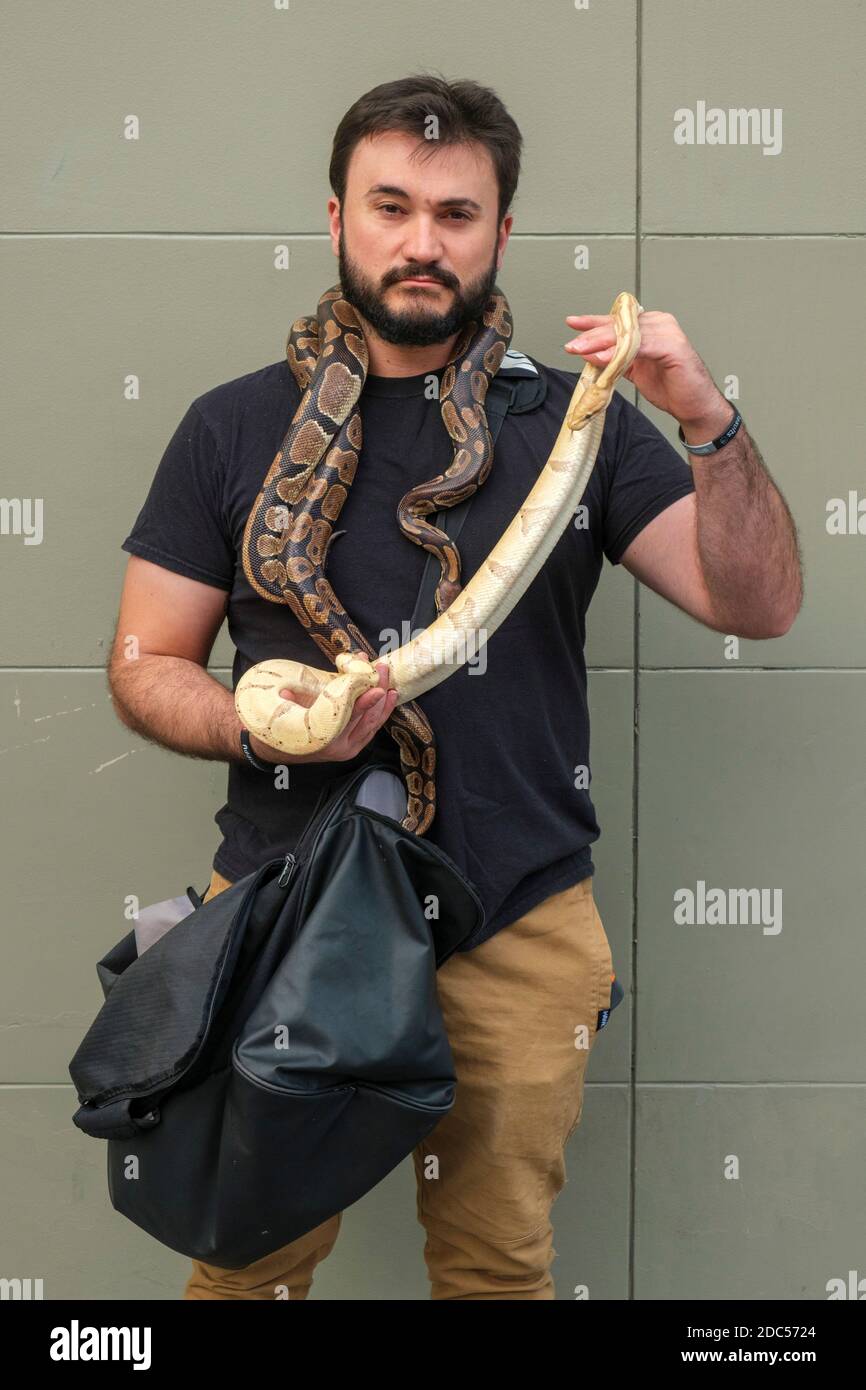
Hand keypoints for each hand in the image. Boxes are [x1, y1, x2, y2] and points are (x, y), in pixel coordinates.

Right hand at [247, 660, 397, 763]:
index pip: (348, 719)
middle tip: (381, 669)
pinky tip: (390, 694)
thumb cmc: (287, 728)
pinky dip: (383, 709)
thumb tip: (286, 693)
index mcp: (325, 741)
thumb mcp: (288, 714)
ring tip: (386, 674)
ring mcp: (351, 746)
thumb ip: (291, 704)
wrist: (284, 749)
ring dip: (383, 697)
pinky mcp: (357, 742)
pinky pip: (374, 725)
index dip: (363, 703)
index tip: (376, 689)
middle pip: (366, 718)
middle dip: (377, 690)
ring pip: (374, 722)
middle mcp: (341, 747)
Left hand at [564, 308, 727, 428]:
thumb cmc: (670, 387)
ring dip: (602, 342)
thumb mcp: (633, 370)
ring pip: (627, 334)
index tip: (573, 323)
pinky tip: (603, 358)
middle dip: (593, 334)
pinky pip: (640, 346)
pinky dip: (619, 352)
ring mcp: (668, 332)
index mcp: (650, 325)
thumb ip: (614, 359)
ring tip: (582, 349)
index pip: (618, 320)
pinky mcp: (673, 346)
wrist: (693, 406)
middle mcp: (659, 323)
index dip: (593, 321)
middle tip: (573, 343)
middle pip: (620, 325)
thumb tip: (589, 353)